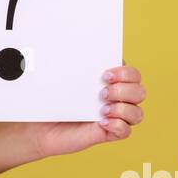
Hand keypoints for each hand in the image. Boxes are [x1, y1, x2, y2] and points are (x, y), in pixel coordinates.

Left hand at [28, 64, 145, 157]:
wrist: (38, 126)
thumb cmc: (50, 99)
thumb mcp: (60, 78)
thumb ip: (73, 65)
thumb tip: (71, 44)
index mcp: (109, 81)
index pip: (132, 73)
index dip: (125, 72)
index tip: (104, 74)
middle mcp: (116, 98)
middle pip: (140, 91)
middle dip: (125, 90)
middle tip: (102, 92)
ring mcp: (113, 117)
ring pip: (137, 113)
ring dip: (123, 109)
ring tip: (102, 109)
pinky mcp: (107, 133)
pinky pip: (126, 131)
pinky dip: (117, 126)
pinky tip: (102, 123)